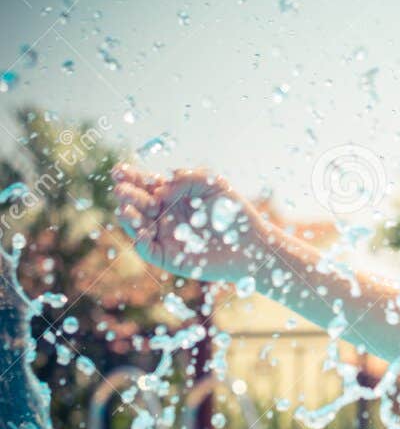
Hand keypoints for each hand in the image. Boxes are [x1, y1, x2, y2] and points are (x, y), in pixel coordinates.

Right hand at [111, 163, 272, 283]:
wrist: (252, 244)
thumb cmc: (234, 212)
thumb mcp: (214, 184)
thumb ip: (189, 177)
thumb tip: (165, 184)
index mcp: (169, 195)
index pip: (143, 183)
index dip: (130, 176)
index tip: (119, 170)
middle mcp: (162, 215)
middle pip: (136, 202)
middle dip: (126, 194)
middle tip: (122, 189)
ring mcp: (163, 236)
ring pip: (136, 225)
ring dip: (128, 216)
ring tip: (126, 208)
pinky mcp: (167, 257)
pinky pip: (146, 248)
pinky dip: (139, 238)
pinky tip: (139, 228)